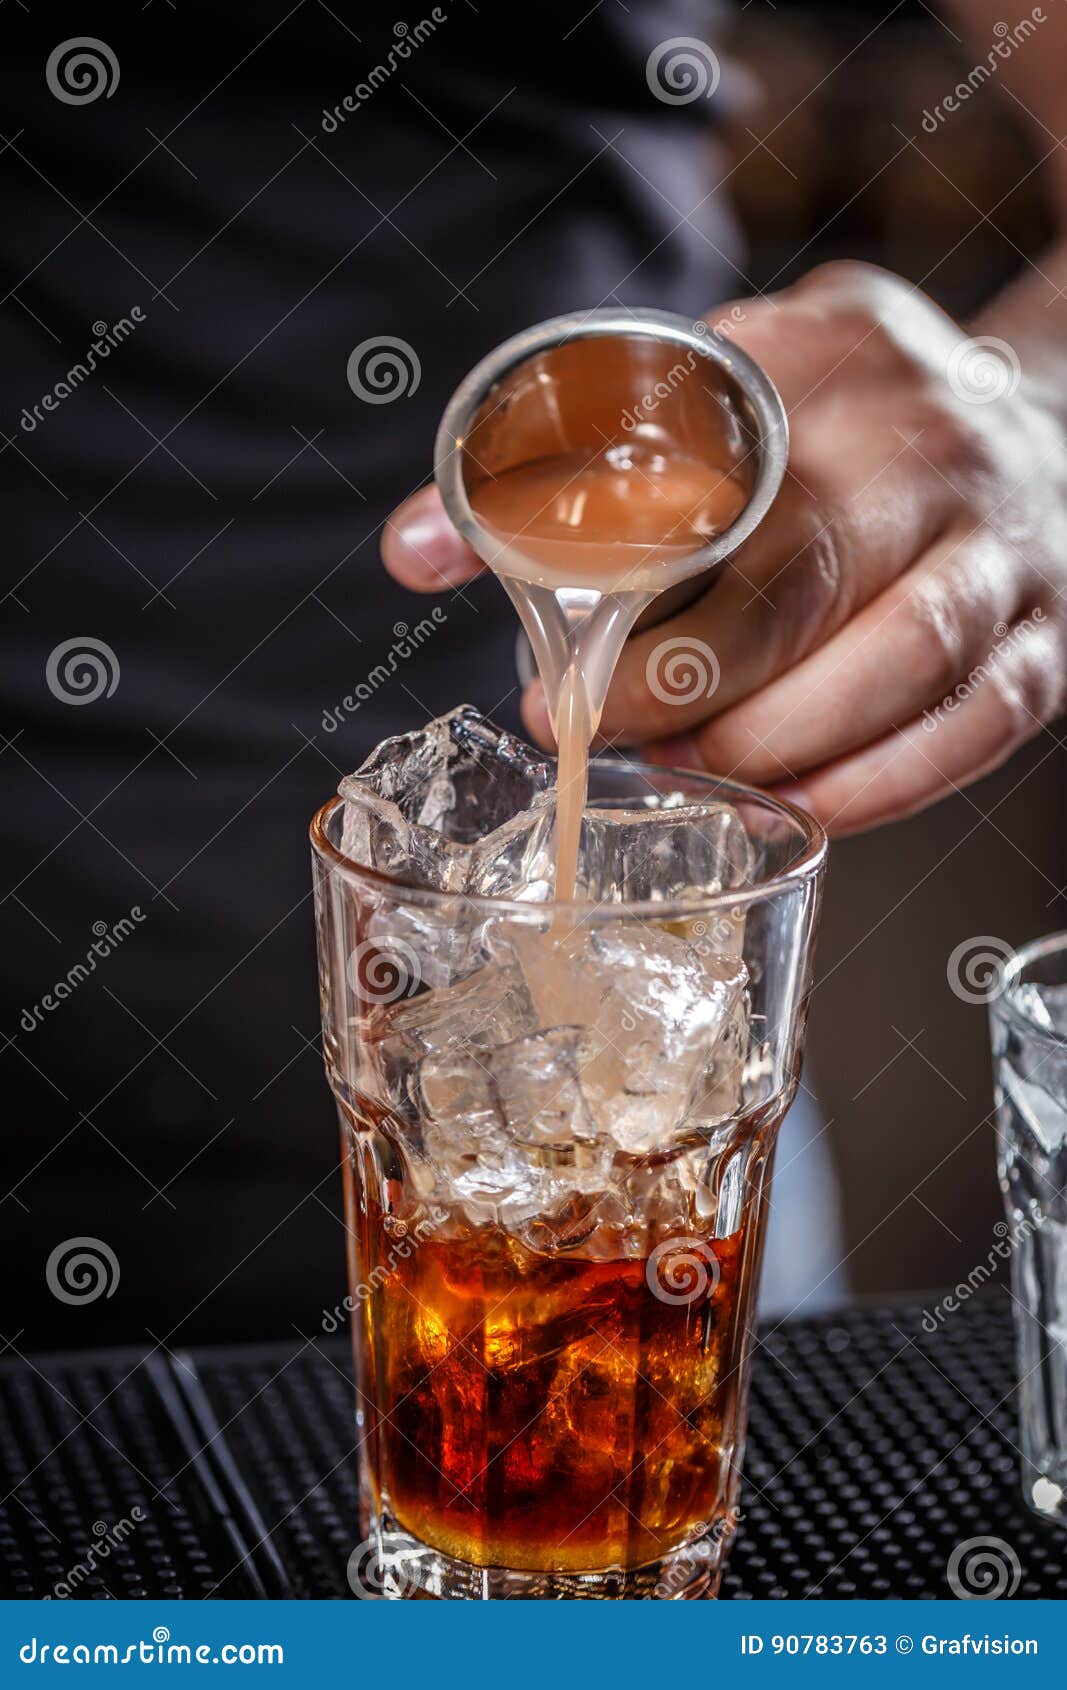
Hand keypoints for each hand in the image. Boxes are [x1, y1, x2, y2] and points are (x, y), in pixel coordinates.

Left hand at [382, 263, 1066, 834]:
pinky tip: (800, 811)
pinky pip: (978, 726)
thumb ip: (570, 457)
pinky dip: (885, 784)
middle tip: (602, 732)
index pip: (715, 460)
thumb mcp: (723, 385)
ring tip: (697, 773)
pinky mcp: (1047, 634)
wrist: (1038, 422)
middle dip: (690, 679)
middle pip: (804, 573)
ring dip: (783, 739)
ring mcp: (1003, 544)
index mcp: (828, 363)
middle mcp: (927, 448)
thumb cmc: (839, 425)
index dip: (620, 570)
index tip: (550, 663)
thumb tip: (415, 550)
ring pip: (904, 658)